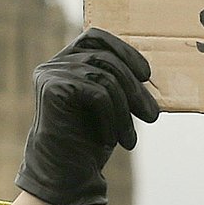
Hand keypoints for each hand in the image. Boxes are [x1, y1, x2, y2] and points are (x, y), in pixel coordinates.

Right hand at [16, 29, 156, 204]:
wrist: (61, 169)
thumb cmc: (89, 135)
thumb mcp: (111, 101)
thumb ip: (120, 78)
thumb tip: (151, 70)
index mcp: (67, 60)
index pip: (96, 36)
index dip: (125, 49)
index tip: (147, 75)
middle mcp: (55, 63)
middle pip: (107, 59)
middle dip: (135, 89)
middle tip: (153, 117)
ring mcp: (50, 73)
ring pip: (106, 77)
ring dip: (127, 109)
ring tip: (132, 139)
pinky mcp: (52, 88)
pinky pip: (98, 94)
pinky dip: (112, 117)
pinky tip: (112, 140)